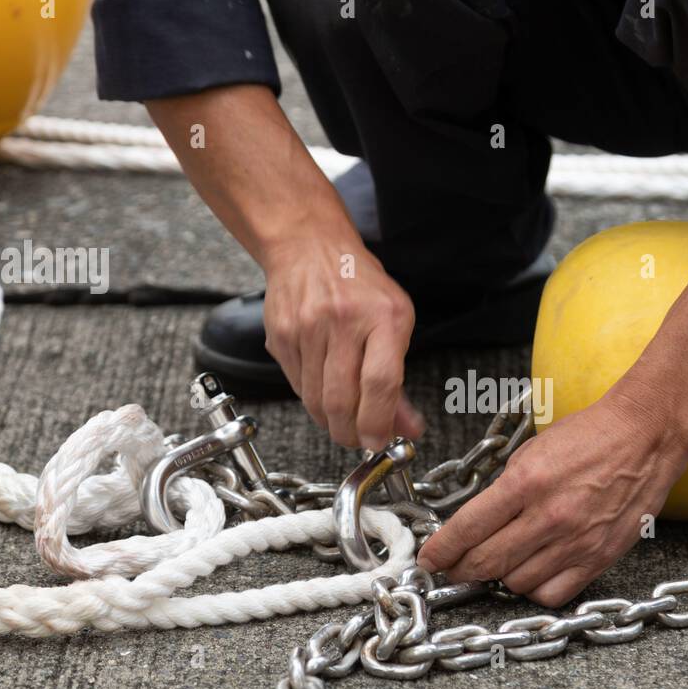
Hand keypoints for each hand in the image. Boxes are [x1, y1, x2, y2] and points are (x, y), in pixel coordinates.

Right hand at [262, 225, 424, 448]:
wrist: (309, 246)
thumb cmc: (359, 285)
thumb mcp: (394, 323)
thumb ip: (399, 380)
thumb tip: (407, 428)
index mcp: (384, 317)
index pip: (380, 382)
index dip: (377, 421)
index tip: (378, 441)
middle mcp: (344, 321)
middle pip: (342, 399)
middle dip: (350, 433)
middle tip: (359, 439)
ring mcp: (308, 328)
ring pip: (316, 400)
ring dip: (330, 421)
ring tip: (343, 419)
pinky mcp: (281, 337)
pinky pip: (297, 387)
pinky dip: (312, 399)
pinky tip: (323, 389)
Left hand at [417, 393, 687, 606]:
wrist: (645, 437)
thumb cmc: (589, 437)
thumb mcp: (531, 451)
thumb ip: (502, 490)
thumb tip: (474, 523)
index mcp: (526, 482)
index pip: (467, 529)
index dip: (440, 551)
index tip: (429, 559)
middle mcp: (549, 516)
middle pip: (486, 563)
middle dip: (460, 569)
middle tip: (452, 568)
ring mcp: (576, 542)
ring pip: (516, 584)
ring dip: (500, 577)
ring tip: (499, 563)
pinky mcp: (599, 558)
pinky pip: (553, 594)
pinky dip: (535, 589)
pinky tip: (532, 572)